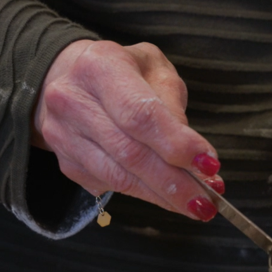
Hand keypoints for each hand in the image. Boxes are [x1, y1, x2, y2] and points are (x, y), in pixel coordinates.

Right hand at [33, 40, 223, 220]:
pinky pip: (110, 186)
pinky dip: (144, 194)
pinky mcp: (66, 162)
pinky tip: (167, 196)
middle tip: (207, 201)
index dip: (176, 144)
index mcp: (100, 66)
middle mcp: (72, 100)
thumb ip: (173, 106)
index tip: (208, 165)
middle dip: (175, 182)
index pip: (140, 114)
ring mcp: (63, 135)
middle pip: (130, 153)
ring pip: (119, 178)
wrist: (68, 77)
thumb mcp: (155, 70)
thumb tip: (193, 158)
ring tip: (195, 205)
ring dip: (162, 196)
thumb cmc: (122, 72)